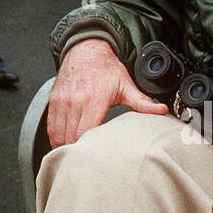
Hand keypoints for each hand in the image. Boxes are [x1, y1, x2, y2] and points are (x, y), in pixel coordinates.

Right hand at [47, 38, 166, 147]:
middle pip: (70, 137)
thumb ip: (142, 102)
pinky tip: (61, 143)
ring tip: (72, 157)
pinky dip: (55, 137)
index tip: (92, 158)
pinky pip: (51, 125)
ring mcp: (63, 101)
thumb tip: (162, 110)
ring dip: (64, 146)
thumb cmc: (105, 68)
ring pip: (58, 133)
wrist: (86, 49)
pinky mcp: (54, 101)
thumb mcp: (126, 85)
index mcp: (94, 100)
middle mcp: (76, 101)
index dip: (86, 149)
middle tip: (83, 163)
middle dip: (75, 152)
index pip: (84, 133)